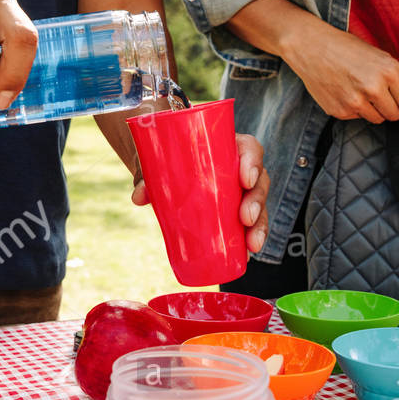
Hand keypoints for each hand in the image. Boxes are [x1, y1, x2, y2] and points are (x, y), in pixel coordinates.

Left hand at [133, 132, 271, 253]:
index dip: (253, 162)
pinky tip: (248, 254)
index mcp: (227, 146)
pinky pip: (250, 224)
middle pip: (259, 181)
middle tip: (245, 218)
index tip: (245, 179)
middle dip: (256, 201)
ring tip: (252, 244)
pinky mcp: (234, 210)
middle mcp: (239, 167)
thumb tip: (138, 197)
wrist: (163, 167)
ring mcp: (239, 190)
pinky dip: (250, 238)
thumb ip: (148, 175)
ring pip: (258, 205)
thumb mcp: (158, 161)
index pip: (250, 148)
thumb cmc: (166, 156)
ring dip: (259, 225)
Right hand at [281, 16, 398, 122]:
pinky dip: (354, 108)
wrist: (311, 47)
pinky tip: (345, 91)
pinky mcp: (339, 111)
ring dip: (373, 109)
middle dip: (391, 107)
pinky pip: (357, 118)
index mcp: (389, 71)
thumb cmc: (345, 48)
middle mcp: (373, 89)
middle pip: (395, 116)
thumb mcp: (379, 57)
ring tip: (360, 89)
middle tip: (379, 92)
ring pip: (377, 119)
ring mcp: (355, 102)